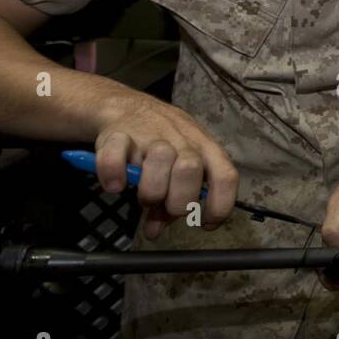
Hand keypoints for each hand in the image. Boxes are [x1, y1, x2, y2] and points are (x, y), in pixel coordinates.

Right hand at [93, 93, 238, 239]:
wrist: (127, 107)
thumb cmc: (162, 144)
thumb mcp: (176, 169)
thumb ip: (169, 203)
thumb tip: (155, 232)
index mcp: (204, 149)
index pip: (225, 176)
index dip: (219, 205)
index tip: (205, 224)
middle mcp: (182, 140)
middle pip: (190, 170)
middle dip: (178, 200)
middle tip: (165, 206)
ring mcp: (151, 135)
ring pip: (160, 158)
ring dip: (150, 189)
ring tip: (144, 195)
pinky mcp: (119, 133)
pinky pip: (115, 155)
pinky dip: (113, 175)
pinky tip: (115, 186)